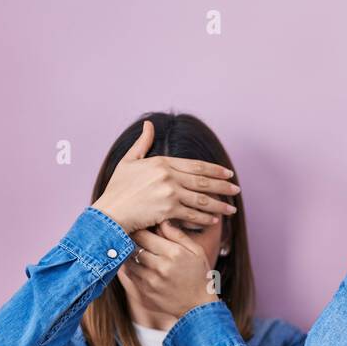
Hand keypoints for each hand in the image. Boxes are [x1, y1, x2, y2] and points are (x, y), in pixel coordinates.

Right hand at [93, 121, 240, 232]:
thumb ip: (142, 143)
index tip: (228, 173)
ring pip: (201, 199)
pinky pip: (192, 215)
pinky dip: (205, 218)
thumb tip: (149, 125)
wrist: (110, 212)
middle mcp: (168, 175)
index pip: (196, 165)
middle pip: (203, 181)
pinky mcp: (168, 210)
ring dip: (219, 205)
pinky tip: (215, 220)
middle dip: (223, 186)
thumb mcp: (129, 161)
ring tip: (231, 209)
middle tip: (236, 190)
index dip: (215, 170)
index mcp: (162, 162)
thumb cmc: (117, 188)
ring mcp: (169, 192)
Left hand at [117, 221, 213, 319]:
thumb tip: (162, 221)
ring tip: (135, 248)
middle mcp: (161, 266)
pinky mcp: (145, 291)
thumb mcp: (196, 251)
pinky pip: (131, 273)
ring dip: (130, 253)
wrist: (198, 306)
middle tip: (132, 234)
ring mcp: (151, 280)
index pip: (144, 234)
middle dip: (132, 239)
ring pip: (130, 259)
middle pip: (134, 246)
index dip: (139, 229)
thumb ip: (178, 235)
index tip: (139, 226)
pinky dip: (131, 266)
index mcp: (174, 253)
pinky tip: (138, 263)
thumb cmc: (199, 275)